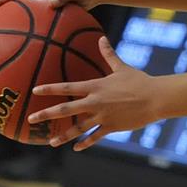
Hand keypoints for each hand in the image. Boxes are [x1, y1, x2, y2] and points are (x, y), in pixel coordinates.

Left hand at [27, 38, 154, 150]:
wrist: (155, 98)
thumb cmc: (139, 81)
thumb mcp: (121, 67)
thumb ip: (108, 54)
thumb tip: (101, 38)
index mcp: (95, 86)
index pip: (67, 87)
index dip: (50, 89)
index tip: (35, 90)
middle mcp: (95, 102)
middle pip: (66, 109)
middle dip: (47, 114)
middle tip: (31, 120)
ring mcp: (103, 116)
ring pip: (78, 128)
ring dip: (63, 136)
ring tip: (51, 142)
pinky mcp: (112, 127)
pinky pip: (95, 137)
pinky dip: (85, 143)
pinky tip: (76, 148)